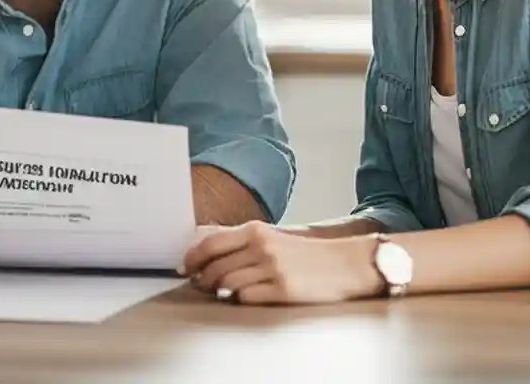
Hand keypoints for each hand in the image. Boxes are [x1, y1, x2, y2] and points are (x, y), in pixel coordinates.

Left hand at [180, 221, 383, 304]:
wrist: (346, 263)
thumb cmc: (308, 253)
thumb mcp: (274, 237)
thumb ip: (243, 240)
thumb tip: (205, 246)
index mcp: (258, 231)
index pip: (211, 243)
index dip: (192, 257)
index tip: (184, 267)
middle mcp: (262, 247)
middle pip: (214, 267)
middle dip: (203, 279)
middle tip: (201, 285)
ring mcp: (272, 269)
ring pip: (226, 284)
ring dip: (220, 291)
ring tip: (222, 292)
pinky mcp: (282, 290)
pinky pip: (246, 298)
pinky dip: (240, 299)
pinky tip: (247, 296)